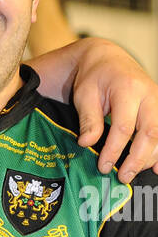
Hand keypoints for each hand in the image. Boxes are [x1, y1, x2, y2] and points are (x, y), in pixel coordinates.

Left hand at [71, 39, 157, 181]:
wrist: (108, 59)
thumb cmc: (94, 77)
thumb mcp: (84, 95)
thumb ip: (88, 119)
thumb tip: (86, 144)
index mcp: (128, 89)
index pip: (124, 126)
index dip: (114, 150)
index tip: (103, 167)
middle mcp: (148, 95)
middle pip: (150, 132)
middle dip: (137, 158)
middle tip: (122, 177)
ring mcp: (157, 102)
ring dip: (149, 157)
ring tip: (132, 173)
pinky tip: (156, 167)